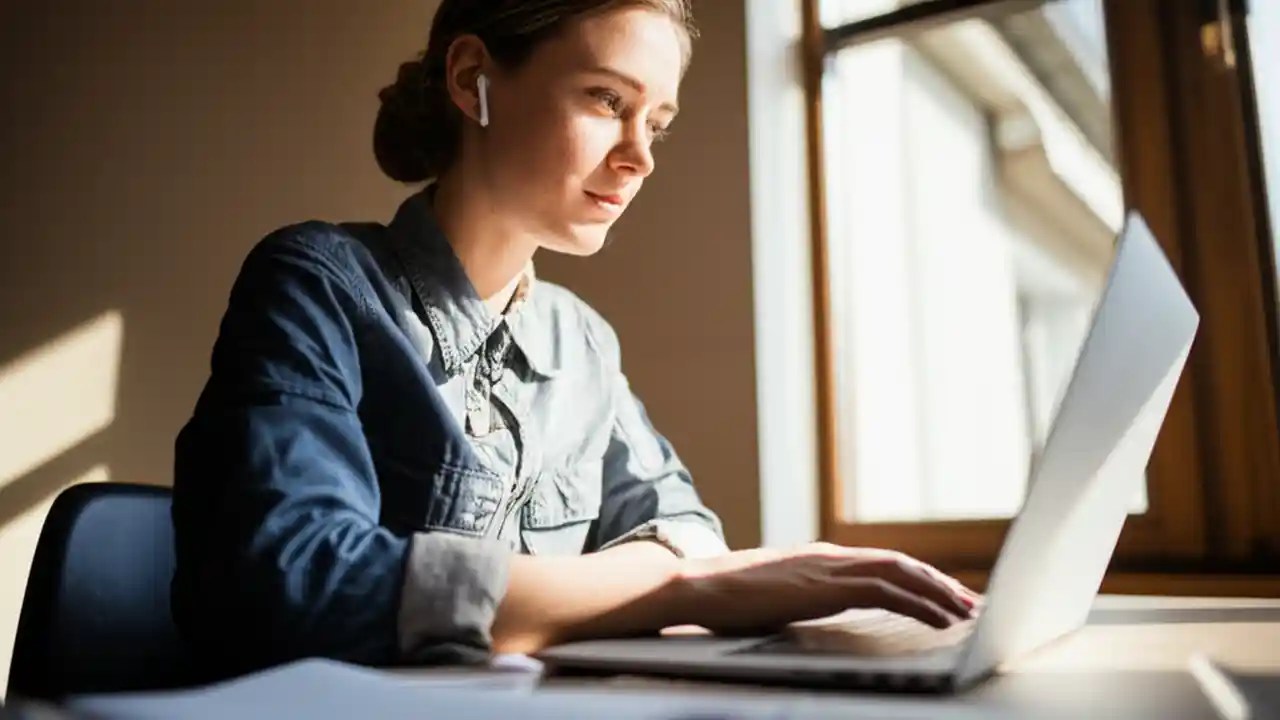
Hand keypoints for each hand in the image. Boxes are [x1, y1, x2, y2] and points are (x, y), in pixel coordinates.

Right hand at [672, 543, 980, 633]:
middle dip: (940, 583)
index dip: (921, 578)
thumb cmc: (732, 599)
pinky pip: (885, 592)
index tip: (947, 595)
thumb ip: (808, 596)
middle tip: (972, 603)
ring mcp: (829, 568)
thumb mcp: (781, 595)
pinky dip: (918, 603)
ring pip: (901, 573)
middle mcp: (832, 557)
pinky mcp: (825, 587)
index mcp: (823, 559)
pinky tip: (939, 620)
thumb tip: (821, 609)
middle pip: (901, 564)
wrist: (700, 586)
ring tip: (967, 611)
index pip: (884, 563)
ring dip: (939, 592)